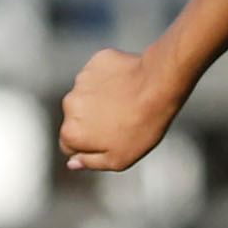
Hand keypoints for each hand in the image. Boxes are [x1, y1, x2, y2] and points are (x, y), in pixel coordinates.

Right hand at [60, 48, 179, 171]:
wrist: (158, 87)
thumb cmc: (142, 126)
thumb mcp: (120, 159)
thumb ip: (91, 163)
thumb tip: (73, 163)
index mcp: (71, 133)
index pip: (69, 145)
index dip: (90, 146)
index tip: (109, 141)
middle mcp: (69, 106)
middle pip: (77, 120)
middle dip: (94, 123)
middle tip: (122, 122)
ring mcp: (80, 82)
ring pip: (87, 96)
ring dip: (102, 100)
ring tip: (128, 103)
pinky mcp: (94, 65)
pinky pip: (99, 76)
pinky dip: (110, 81)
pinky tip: (129, 86)